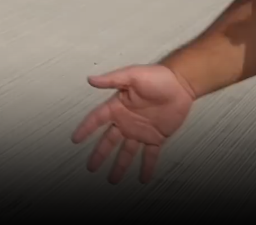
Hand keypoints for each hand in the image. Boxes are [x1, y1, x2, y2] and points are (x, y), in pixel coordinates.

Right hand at [71, 64, 194, 182]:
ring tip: (113, 180)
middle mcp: (127, 120)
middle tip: (91, 167)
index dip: (86, 128)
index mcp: (118, 106)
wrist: (180, 84)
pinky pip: (149, 155)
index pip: (98, 119)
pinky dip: (147, 167)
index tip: (75, 139)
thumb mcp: (132, 75)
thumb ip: (112, 80)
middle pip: (109, 140)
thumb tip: (91, 79)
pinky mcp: (156, 137)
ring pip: (127, 152)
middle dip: (100, 154)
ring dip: (120, 165)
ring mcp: (141, 130)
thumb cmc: (156, 77)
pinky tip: (143, 178)